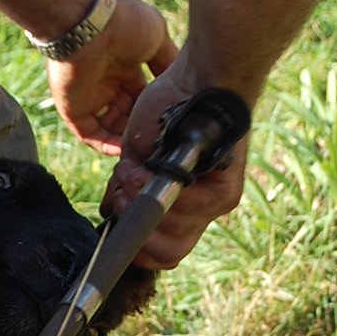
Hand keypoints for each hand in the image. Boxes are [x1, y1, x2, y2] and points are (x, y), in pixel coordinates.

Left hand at [45, 0, 177, 153]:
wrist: (91, 23)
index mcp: (125, 65)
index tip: (170, 123)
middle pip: (127, 115)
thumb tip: (181, 81)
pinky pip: (90, 135)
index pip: (141, 97)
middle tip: (160, 143)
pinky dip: (107, 145)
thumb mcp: (158, 39)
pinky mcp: (73, 109)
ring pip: (109, 128)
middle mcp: (107, 82)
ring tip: (146, 152)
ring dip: (126, 141)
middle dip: (142, 129)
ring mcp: (89, 96)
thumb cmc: (125, 23)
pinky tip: (126, 151)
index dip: (154, 110)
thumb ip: (168, 62)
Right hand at [100, 50, 249, 269]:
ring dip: (142, 206)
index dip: (138, 251)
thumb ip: (126, 188)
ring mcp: (215, 204)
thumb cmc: (166, 112)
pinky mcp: (226, 193)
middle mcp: (201, 210)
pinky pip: (188, 213)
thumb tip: (110, 213)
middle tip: (121, 197)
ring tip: (130, 174)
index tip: (116, 230)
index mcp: (181, 205)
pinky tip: (146, 170)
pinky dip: (159, 195)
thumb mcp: (135, 156)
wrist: (198, 82)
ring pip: (175, 234)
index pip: (164, 252)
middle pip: (171, 253)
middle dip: (137, 233)